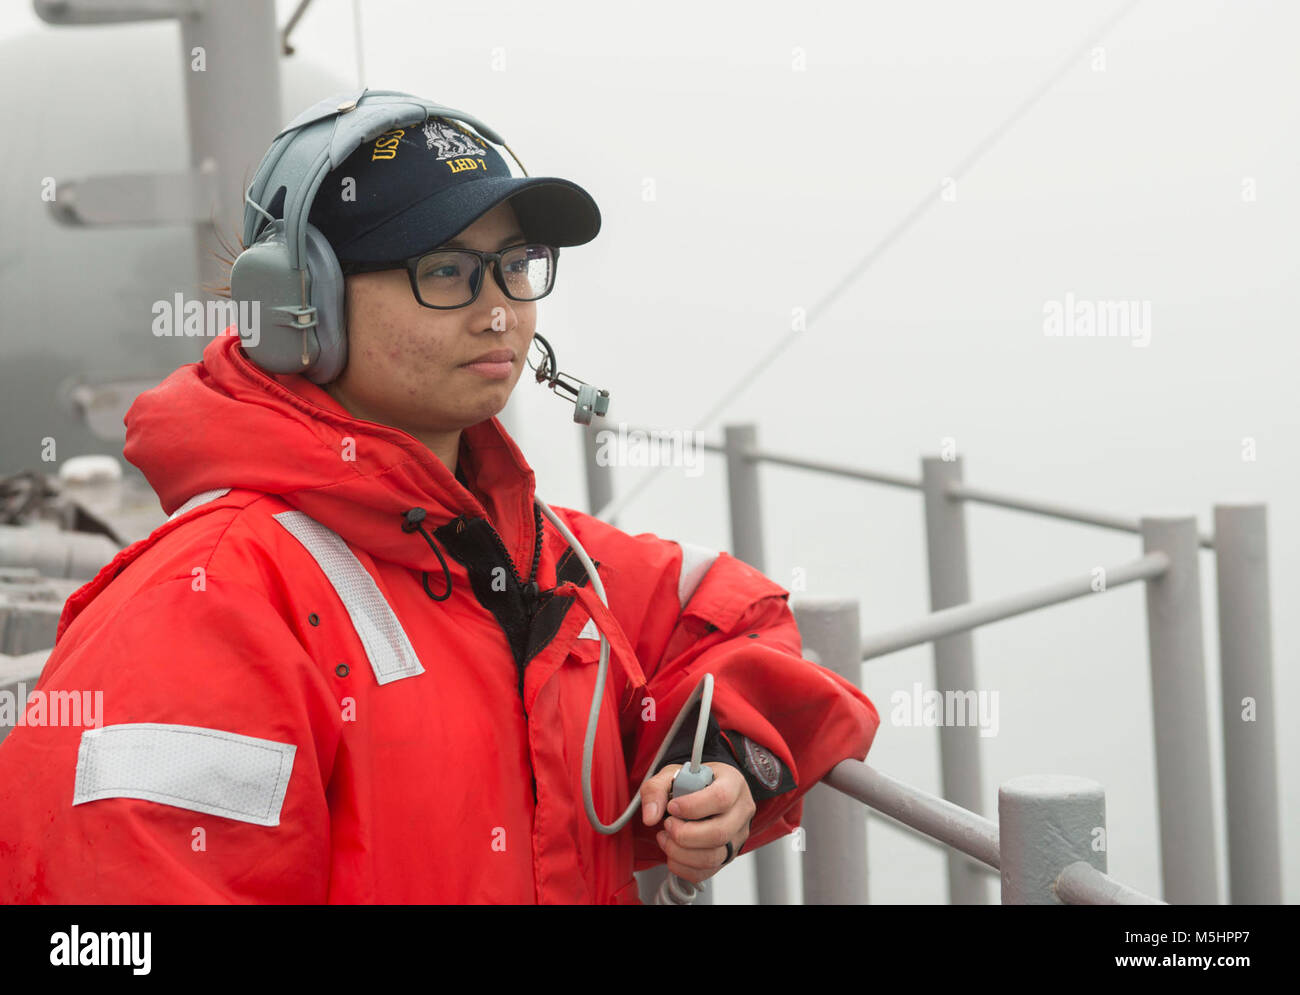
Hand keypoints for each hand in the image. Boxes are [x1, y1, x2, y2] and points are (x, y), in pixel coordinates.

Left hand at [640, 762, 755, 883]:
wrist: (702, 791)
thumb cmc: (691, 782)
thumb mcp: (671, 775)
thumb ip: (656, 790)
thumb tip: (650, 816)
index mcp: (732, 783)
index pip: (721, 798)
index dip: (692, 807)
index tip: (672, 807)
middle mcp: (741, 811)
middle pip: (719, 833)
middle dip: (684, 834)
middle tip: (667, 824)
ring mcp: (737, 836)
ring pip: (714, 856)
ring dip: (681, 852)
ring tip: (666, 838)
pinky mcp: (728, 855)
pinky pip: (707, 871)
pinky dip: (683, 867)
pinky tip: (673, 852)